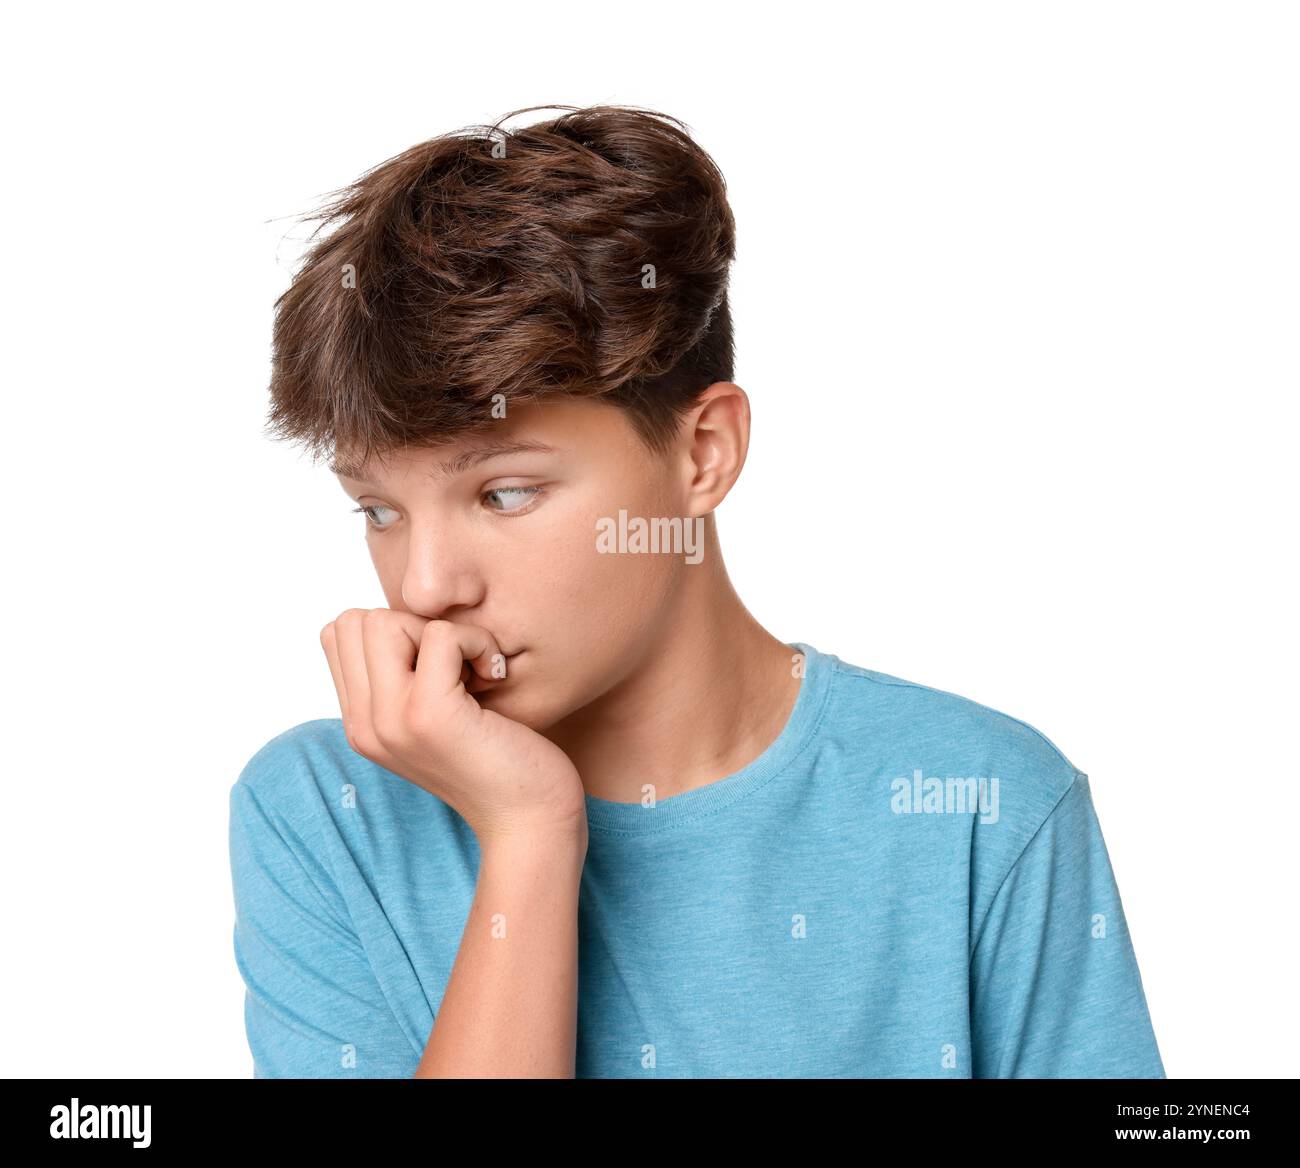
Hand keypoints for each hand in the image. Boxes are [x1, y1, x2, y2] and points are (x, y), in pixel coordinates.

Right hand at [320, 610, 586, 846]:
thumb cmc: (499, 759)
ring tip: (475, 672)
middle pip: (356, 620)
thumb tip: (397, 618)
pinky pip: (440, 634)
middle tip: (457, 666)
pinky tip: (495, 676)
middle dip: (414, 625)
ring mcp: (391, 721)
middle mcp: (364, 724)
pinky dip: (476, 641)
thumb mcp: (435, 717)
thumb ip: (403, 679)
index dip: (396, 630)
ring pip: (386, 620)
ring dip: (444, 632)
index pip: (341, 632)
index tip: (439, 665)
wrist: (531, 821)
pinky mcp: (429, 715)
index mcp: (362, 723)